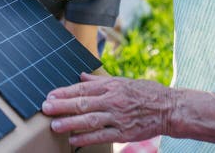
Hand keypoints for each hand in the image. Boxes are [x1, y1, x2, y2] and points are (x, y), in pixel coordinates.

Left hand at [41, 73, 172, 147]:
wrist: (169, 108)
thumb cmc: (145, 92)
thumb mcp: (122, 81)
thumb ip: (100, 81)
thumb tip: (81, 76)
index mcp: (111, 86)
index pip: (83, 88)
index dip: (65, 92)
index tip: (50, 95)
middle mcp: (113, 100)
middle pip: (83, 103)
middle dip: (62, 106)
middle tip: (46, 108)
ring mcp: (118, 117)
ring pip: (90, 120)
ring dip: (71, 123)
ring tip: (55, 125)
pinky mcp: (124, 132)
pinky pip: (102, 135)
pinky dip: (87, 138)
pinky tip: (74, 139)